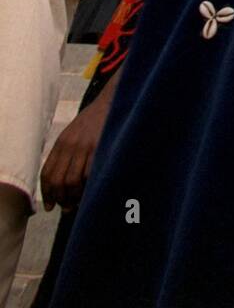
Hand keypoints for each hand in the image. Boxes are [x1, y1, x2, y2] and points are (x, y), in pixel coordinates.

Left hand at [41, 92, 111, 211]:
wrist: (113, 100)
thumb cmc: (96, 120)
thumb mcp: (75, 133)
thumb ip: (67, 152)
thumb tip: (61, 181)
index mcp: (62, 142)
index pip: (47, 173)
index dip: (46, 193)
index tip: (49, 206)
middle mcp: (70, 145)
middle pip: (57, 180)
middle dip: (60, 199)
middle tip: (66, 207)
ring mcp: (85, 147)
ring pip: (71, 181)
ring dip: (74, 196)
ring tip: (79, 202)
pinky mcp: (99, 148)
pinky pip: (89, 175)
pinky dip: (88, 187)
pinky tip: (91, 190)